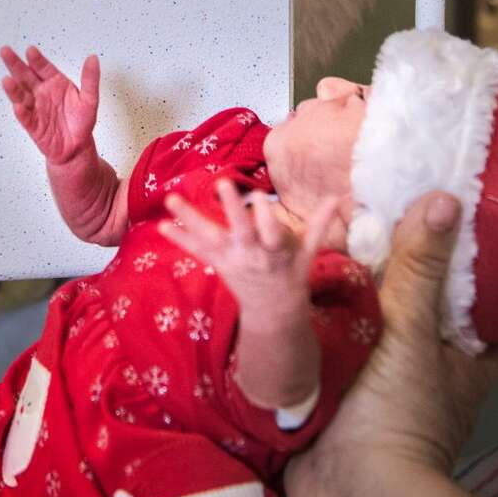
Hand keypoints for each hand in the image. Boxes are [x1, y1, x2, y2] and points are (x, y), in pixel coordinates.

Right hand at [1, 44, 100, 166]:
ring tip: (7, 80)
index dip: (36, 59)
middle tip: (5, 52)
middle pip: (26, 76)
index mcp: (55, 83)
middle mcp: (41, 93)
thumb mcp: (90, 99)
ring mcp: (36, 108)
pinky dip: (21, 113)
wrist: (77, 147)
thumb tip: (93, 59)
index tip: (30, 50)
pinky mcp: (33, 126)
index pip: (43, 67)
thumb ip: (90, 79)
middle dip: (15, 65)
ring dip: (13, 89)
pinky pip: (26, 118)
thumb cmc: (81, 121)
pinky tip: (18, 106)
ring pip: (21, 96)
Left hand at [160, 178, 338, 317]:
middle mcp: (252, 254)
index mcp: (276, 251)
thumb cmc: (293, 275)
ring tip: (170, 199)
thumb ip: (318, 225)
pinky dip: (180, 239)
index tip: (259, 196)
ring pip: (210, 237)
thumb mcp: (309, 253)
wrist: (274, 313)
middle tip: (221, 183)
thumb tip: (336, 199)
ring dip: (190, 218)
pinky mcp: (219, 264)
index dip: (265, 216)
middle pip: (241, 230)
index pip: (272, 233)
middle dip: (231, 209)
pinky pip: (197, 251)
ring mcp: (232, 259)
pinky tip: (161, 225)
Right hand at [285, 193, 497, 496]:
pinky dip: (319, 325)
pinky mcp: (335, 399)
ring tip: (332, 241)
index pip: (487, 316)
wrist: (348, 495)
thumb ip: (422, 268)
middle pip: (422, 315)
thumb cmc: (399, 417)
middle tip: (380, 223)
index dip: (477, 279)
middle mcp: (428, 378)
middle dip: (400, 279)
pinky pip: (330, 350)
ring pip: (372, 331)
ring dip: (352, 300)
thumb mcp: (414, 333)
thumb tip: (445, 199)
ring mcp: (380, 391)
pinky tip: (298, 286)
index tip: (458, 235)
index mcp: (465, 366)